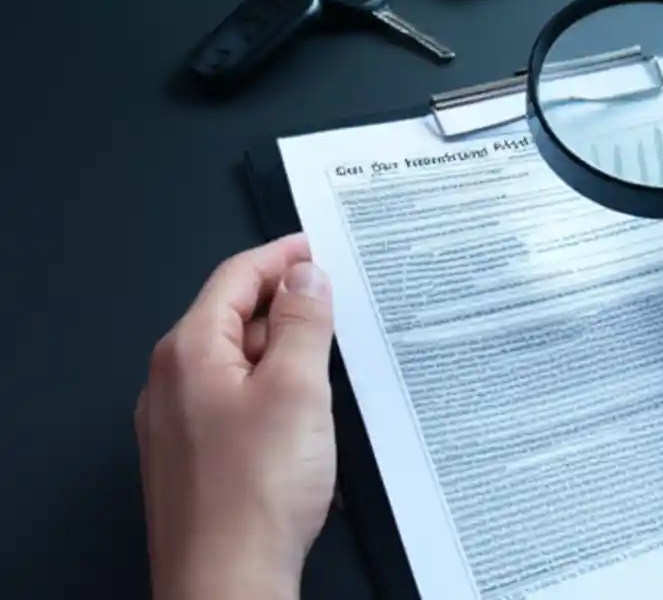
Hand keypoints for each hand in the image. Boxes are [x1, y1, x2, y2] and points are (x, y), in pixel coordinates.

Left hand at [135, 234, 335, 599]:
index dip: (280, 255)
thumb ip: (304, 323)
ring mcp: (180, 424)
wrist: (228, 583)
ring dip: (285, 354)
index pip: (234, 277)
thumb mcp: (297, 390)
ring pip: (238, 364)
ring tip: (334, 362)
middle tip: (338, 301)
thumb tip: (306, 276)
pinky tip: (310, 418)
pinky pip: (237, 404)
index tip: (316, 247)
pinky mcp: (197, 459)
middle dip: (287, 305)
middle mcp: (172, 384)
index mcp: (188, 352)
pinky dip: (275, 394)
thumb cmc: (253, 497)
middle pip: (233, 317)